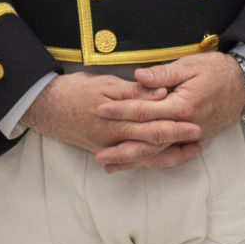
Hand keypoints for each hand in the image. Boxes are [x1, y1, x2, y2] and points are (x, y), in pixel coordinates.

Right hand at [20, 72, 196, 161]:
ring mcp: (109, 147)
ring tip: (189, 151)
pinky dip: (149, 160)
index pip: (153, 121)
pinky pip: (131, 160)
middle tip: (199, 136)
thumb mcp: (104, 83)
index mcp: (117, 117)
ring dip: (168, 154)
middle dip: (178, 140)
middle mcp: (115, 137)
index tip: (195, 119)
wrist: (46, 107)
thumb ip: (134, 91)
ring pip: (145, 155)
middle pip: (153, 141)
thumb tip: (160, 93)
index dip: (175, 121)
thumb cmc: (75, 90)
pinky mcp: (104, 152)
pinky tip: (163, 159)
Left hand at [93, 51, 244, 170]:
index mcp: (182, 106)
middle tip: (98, 155)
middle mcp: (185, 126)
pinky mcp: (193, 140)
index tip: (101, 110)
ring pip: (158, 154)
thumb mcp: (190, 65)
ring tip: (109, 166)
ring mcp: (190, 136)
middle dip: (122, 148)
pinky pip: (169, 155)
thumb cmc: (217, 70)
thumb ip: (163, 72)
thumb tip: (138, 77)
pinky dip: (152, 161)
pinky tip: (136, 164)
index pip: (145, 111)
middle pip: (148, 142)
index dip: (121, 111)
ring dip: (133, 161)